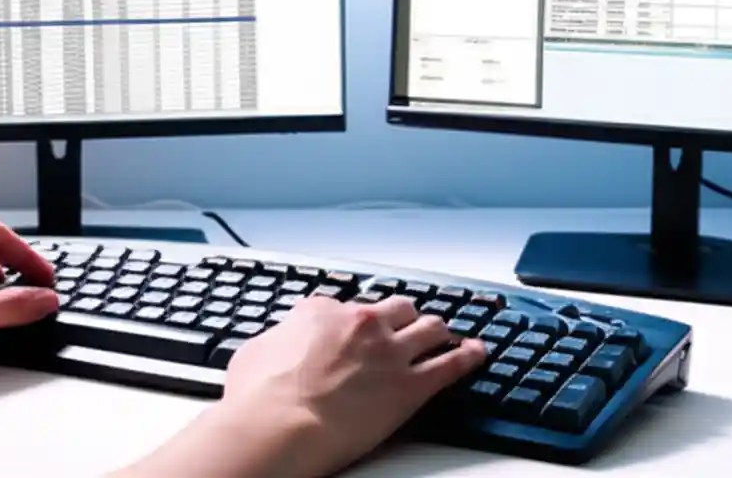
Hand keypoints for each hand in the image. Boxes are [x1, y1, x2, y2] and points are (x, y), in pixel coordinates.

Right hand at [116, 295, 484, 477]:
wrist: (277, 427)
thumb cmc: (258, 399)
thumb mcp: (254, 352)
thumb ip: (277, 340)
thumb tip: (277, 343)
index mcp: (322, 312)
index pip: (348, 305)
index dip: (354, 319)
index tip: (357, 327)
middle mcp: (362, 322)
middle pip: (397, 307)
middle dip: (403, 316)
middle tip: (407, 326)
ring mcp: (390, 352)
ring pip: (430, 327)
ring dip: (438, 330)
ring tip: (446, 334)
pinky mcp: (410, 385)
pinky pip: (452, 364)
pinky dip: (468, 357)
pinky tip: (477, 354)